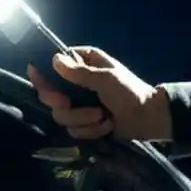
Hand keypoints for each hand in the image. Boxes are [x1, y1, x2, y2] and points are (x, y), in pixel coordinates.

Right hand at [26, 46, 172, 140]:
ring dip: (82, 120)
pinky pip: (74, 130)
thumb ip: (80, 72)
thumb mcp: (106, 79)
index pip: (52, 66)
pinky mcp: (84, 123)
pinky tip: (106, 126)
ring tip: (103, 117)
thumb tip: (55, 60)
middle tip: (67, 104)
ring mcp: (79, 104)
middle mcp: (76, 82)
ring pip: (61, 116)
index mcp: (82, 63)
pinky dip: (91, 130)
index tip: (43, 85)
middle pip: (50, 95)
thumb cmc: (130, 91)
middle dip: (62, 104)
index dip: (42, 76)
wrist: (149, 118)